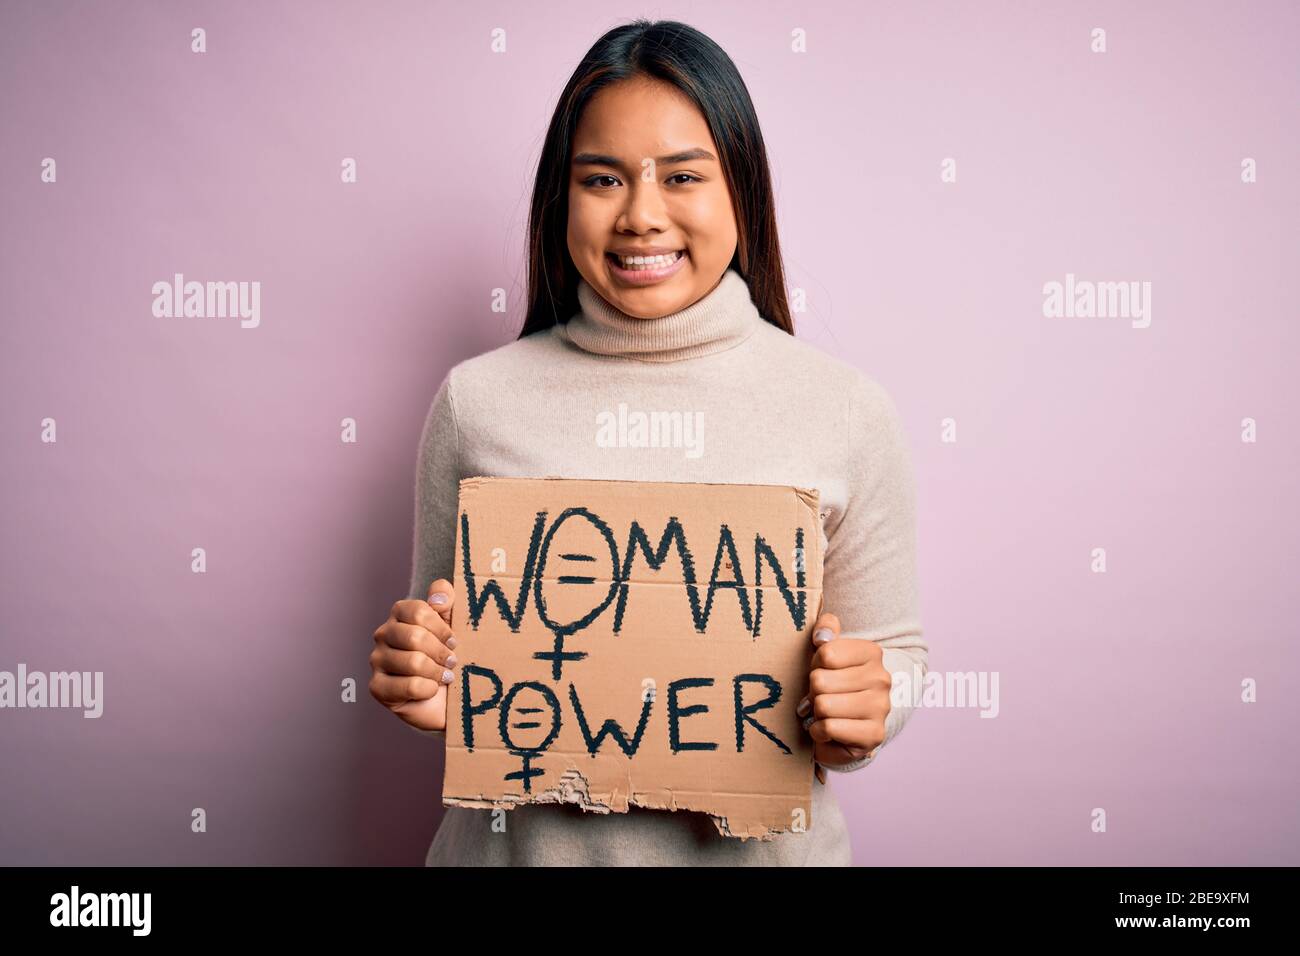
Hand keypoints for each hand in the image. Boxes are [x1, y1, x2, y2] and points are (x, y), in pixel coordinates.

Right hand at [368, 579, 457, 731]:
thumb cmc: (447, 658)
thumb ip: (448, 602)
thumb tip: (440, 591)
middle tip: (451, 662)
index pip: (419, 611)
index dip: (441, 628)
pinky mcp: (377, 687)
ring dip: (436, 673)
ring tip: (443, 676)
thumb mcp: (454, 625)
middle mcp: (383, 634)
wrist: (444, 698)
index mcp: (399, 614)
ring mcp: (376, 660)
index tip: (453, 641)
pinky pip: (409, 686)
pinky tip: (430, 690)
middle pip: (415, 637)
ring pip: (413, 662)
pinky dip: (428, 690)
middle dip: (441, 653)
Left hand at [798, 611, 890, 775]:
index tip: (824, 672)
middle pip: (820, 681)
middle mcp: (882, 678)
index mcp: (872, 653)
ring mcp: (881, 707)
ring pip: (823, 705)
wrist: (853, 724)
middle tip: (822, 697)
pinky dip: (819, 731)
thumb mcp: (828, 652)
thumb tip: (821, 636)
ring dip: (816, 713)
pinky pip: (828, 728)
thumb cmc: (835, 684)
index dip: (816, 665)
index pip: (825, 653)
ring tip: (825, 713)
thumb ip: (825, 631)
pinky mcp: (874, 734)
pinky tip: (828, 730)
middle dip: (813, 692)